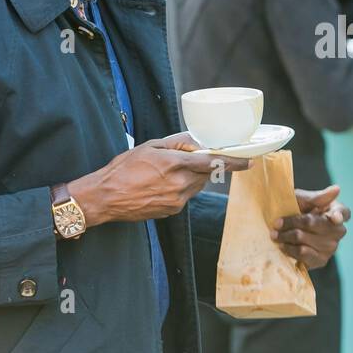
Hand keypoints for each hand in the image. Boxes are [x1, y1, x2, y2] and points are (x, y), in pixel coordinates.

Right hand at [68, 133, 248, 224]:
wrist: (104, 198)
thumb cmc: (123, 169)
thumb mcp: (149, 146)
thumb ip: (176, 143)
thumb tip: (195, 141)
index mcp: (175, 164)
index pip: (213, 163)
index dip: (233, 163)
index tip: (248, 162)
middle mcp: (180, 184)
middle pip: (205, 174)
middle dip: (202, 166)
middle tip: (186, 161)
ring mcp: (177, 200)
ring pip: (196, 186)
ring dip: (190, 177)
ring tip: (165, 173)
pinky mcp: (172, 211)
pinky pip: (185, 196)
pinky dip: (180, 188)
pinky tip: (160, 185)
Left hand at [270, 185, 350, 269]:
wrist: (281, 230)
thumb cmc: (295, 209)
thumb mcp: (302, 199)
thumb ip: (317, 197)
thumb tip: (337, 189)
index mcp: (336, 211)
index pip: (344, 213)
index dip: (340, 215)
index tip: (334, 217)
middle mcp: (338, 231)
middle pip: (318, 225)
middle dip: (294, 223)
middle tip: (276, 223)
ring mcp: (332, 247)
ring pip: (307, 240)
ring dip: (286, 236)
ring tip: (275, 234)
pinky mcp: (321, 260)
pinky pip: (304, 254)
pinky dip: (289, 249)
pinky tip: (282, 245)